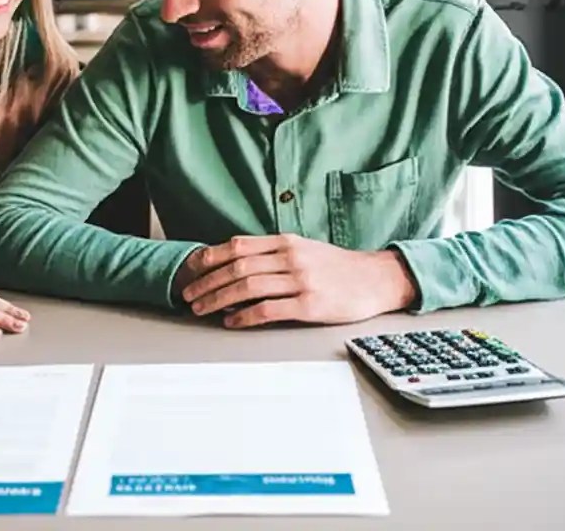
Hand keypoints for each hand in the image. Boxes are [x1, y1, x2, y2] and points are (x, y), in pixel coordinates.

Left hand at [176, 234, 417, 328]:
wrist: (376, 279)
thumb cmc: (338, 267)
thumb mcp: (305, 248)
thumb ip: (273, 253)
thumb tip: (237, 263)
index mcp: (287, 242)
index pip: (239, 246)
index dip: (211, 258)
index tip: (192, 269)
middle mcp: (291, 258)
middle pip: (237, 267)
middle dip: (207, 282)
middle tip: (189, 294)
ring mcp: (301, 281)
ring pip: (248, 288)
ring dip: (219, 299)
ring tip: (203, 309)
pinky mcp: (310, 305)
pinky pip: (269, 310)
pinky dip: (245, 316)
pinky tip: (232, 322)